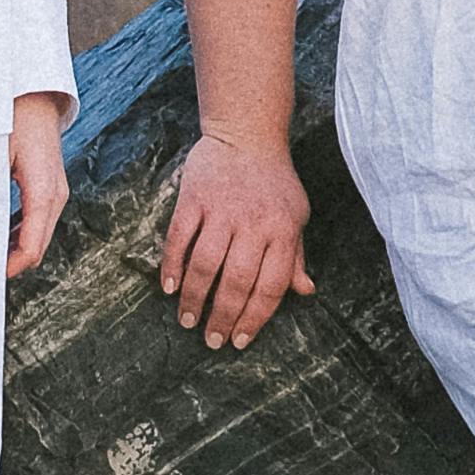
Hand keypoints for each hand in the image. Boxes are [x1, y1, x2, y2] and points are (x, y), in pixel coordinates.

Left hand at [7, 98, 68, 280]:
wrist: (33, 92)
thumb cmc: (9, 117)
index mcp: (43, 189)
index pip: (31, 245)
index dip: (9, 267)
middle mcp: (56, 194)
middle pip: (37, 245)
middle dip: (11, 262)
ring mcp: (57, 189)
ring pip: (39, 235)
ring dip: (15, 249)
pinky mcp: (51, 185)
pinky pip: (39, 220)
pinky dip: (20, 234)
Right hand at [158, 131, 310, 351]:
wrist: (247, 134)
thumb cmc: (274, 182)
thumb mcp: (296, 216)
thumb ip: (296, 255)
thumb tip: (304, 291)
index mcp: (282, 231)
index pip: (270, 285)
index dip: (255, 317)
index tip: (241, 340)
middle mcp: (253, 223)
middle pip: (236, 281)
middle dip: (222, 317)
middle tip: (212, 340)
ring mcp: (222, 210)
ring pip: (205, 264)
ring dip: (194, 298)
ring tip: (188, 321)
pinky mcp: (195, 198)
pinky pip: (179, 238)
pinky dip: (172, 265)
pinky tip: (169, 288)